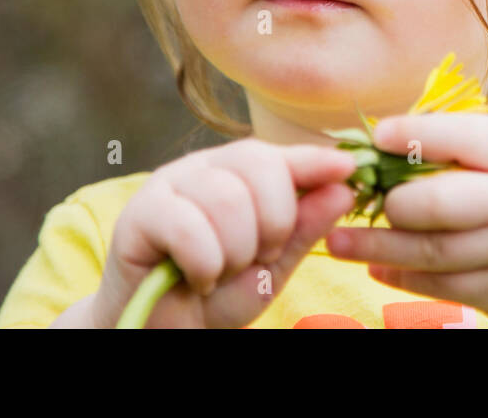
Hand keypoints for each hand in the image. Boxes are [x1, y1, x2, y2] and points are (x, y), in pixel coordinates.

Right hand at [90, 138, 357, 327]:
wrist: (161, 332)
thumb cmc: (215, 296)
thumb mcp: (271, 268)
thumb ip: (303, 229)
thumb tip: (344, 187)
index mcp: (236, 174)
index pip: (281, 154)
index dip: (315, 159)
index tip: (348, 168)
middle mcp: (203, 168)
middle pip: (260, 166)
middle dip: (274, 221)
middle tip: (259, 257)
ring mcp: (169, 184)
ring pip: (227, 198)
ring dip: (236, 251)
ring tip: (221, 272)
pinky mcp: (139, 212)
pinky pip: (188, 226)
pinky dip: (204, 263)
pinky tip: (197, 277)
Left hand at [323, 113, 487, 327]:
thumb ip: (465, 148)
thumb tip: (383, 136)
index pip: (471, 139)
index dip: (420, 135)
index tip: (376, 134)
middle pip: (446, 201)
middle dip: (396, 200)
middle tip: (360, 197)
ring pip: (434, 251)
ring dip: (378, 245)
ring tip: (336, 239)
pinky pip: (440, 285)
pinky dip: (399, 275)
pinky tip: (373, 264)